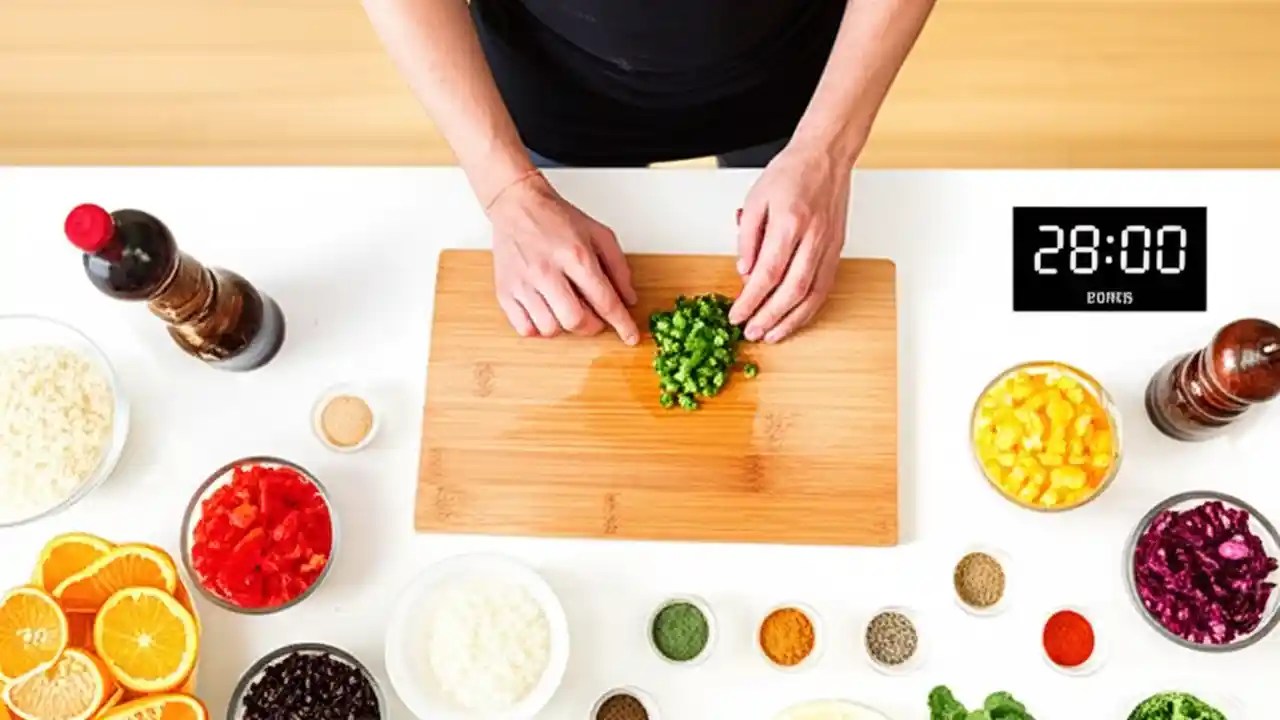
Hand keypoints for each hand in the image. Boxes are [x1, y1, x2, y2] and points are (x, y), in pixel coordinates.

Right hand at [487, 173, 639, 343]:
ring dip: (564, 326)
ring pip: (550, 328)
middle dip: (592, 326)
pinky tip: (545, 312)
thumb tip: (629, 300)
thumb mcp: (599, 234)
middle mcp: (547, 271)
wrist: (517, 205)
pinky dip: (539, 327)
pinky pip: (525, 328)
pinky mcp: (505, 291)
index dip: (622, 324)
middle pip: (575, 321)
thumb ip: (618, 268)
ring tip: (565, 308)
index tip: (630, 337)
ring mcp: (523, 283)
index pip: (605, 301)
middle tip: (594, 317)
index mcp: (575, 255)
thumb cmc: (557, 219)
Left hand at [729, 142, 851, 342]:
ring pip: (813, 294)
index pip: (767, 273)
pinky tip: (795, 318)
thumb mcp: (755, 200)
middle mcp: (813, 238)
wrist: (826, 156)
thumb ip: (748, 238)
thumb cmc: (790, 172)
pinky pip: (824, 286)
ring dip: (792, 320)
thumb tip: (744, 273)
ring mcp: (829, 246)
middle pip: (792, 291)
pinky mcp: (837, 249)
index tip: (736, 316)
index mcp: (790, 223)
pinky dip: (810, 308)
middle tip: (752, 333)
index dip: (750, 300)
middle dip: (769, 317)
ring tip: (772, 335)